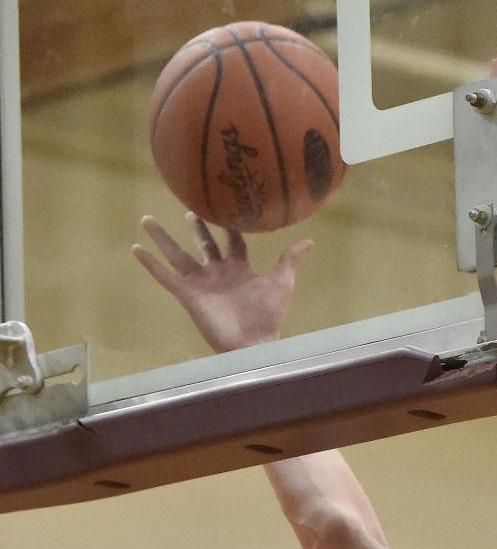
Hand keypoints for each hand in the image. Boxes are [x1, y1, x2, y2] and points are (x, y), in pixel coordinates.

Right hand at [132, 214, 311, 352]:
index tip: (226, 206)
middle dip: (197, 227)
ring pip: (178, 255)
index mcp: (240, 269)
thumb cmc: (269, 314)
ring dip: (162, 238)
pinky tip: (135, 249)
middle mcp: (218, 273)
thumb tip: (309, 240)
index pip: (233, 242)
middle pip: (204, 244)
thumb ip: (290, 259)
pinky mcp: (187, 294)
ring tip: (146, 219)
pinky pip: (165, 277)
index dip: (230, 226)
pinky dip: (150, 264)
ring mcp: (201, 283)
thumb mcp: (282, 281)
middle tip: (189, 208)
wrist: (254, 342)